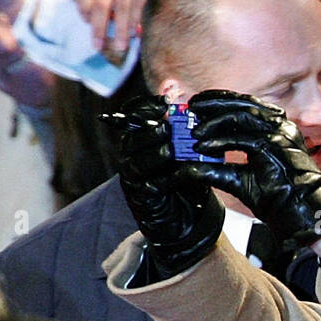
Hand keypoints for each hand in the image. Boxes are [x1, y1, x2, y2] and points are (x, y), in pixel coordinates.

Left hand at [75, 0, 170, 51]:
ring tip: (121, 46)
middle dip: (99, 28)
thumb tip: (79, 12)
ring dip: (120, 29)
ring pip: (120, 6)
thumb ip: (100, 2)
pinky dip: (135, 20)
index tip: (87, 24)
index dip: (83, 9)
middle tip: (99, 47)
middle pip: (101, 3)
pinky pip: (138, 3)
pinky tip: (135, 32)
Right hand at [102, 95, 223, 277]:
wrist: (185, 218)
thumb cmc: (186, 179)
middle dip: (150, 130)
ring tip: (172, 149)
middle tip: (167, 127)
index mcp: (140, 139)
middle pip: (133, 137)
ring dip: (156, 154)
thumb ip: (186, 130)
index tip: (165, 102)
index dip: (146, 107)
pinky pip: (149, 185)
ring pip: (137, 161)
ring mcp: (133, 178)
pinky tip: (180, 174)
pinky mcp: (141, 198)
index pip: (133, 115)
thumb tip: (189, 102)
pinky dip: (165, 178)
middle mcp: (131, 156)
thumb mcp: (188, 150)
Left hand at [184, 90, 320, 252]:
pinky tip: (205, 148)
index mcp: (277, 129)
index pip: (247, 104)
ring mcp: (282, 135)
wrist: (302, 215)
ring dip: (214, 123)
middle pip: (244, 104)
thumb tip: (190, 168)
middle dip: (214, 104)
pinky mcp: (279, 148)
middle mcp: (282, 127)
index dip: (220, 100)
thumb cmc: (280, 198)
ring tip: (195, 133)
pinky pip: (245, 139)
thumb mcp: (240, 180)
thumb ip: (217, 169)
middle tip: (192, 109)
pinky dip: (221, 142)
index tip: (199, 103)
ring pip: (243, 116)